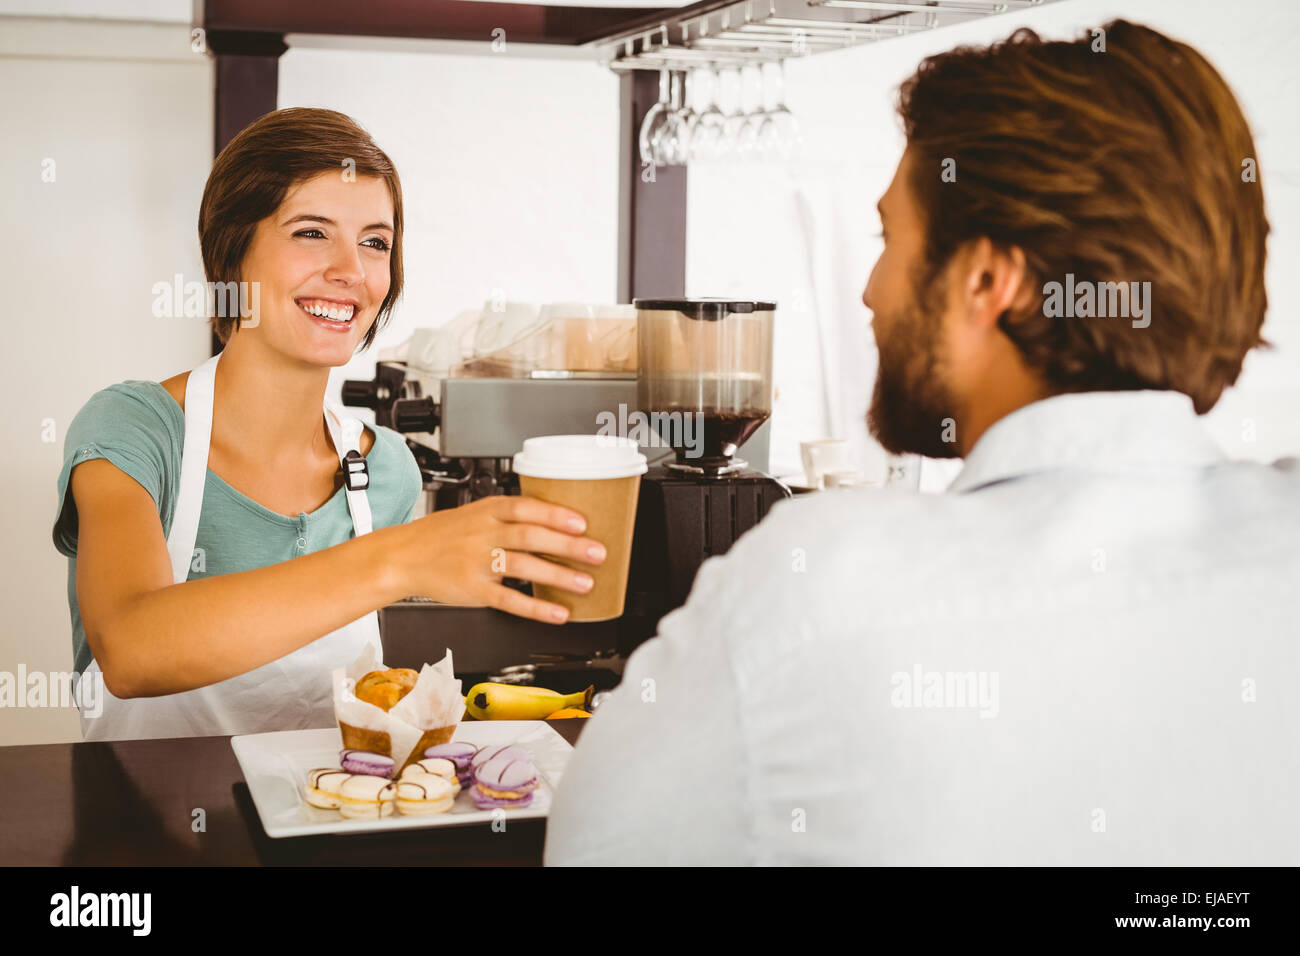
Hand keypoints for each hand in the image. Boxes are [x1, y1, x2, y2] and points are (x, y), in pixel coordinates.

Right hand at [391, 495, 606, 623]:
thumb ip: (512, 516)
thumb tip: (559, 521)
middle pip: (530, 536)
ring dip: (558, 575)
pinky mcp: (474, 589)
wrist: (404, 555)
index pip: (526, 508)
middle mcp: (484, 533)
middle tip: (597, 553)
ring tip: (585, 583)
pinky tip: (557, 613)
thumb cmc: (445, 534)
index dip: (555, 515)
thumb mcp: (476, 513)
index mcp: (488, 510)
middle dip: (568, 545)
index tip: (582, 523)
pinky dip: (536, 607)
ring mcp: (477, 562)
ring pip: (522, 566)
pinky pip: (508, 599)